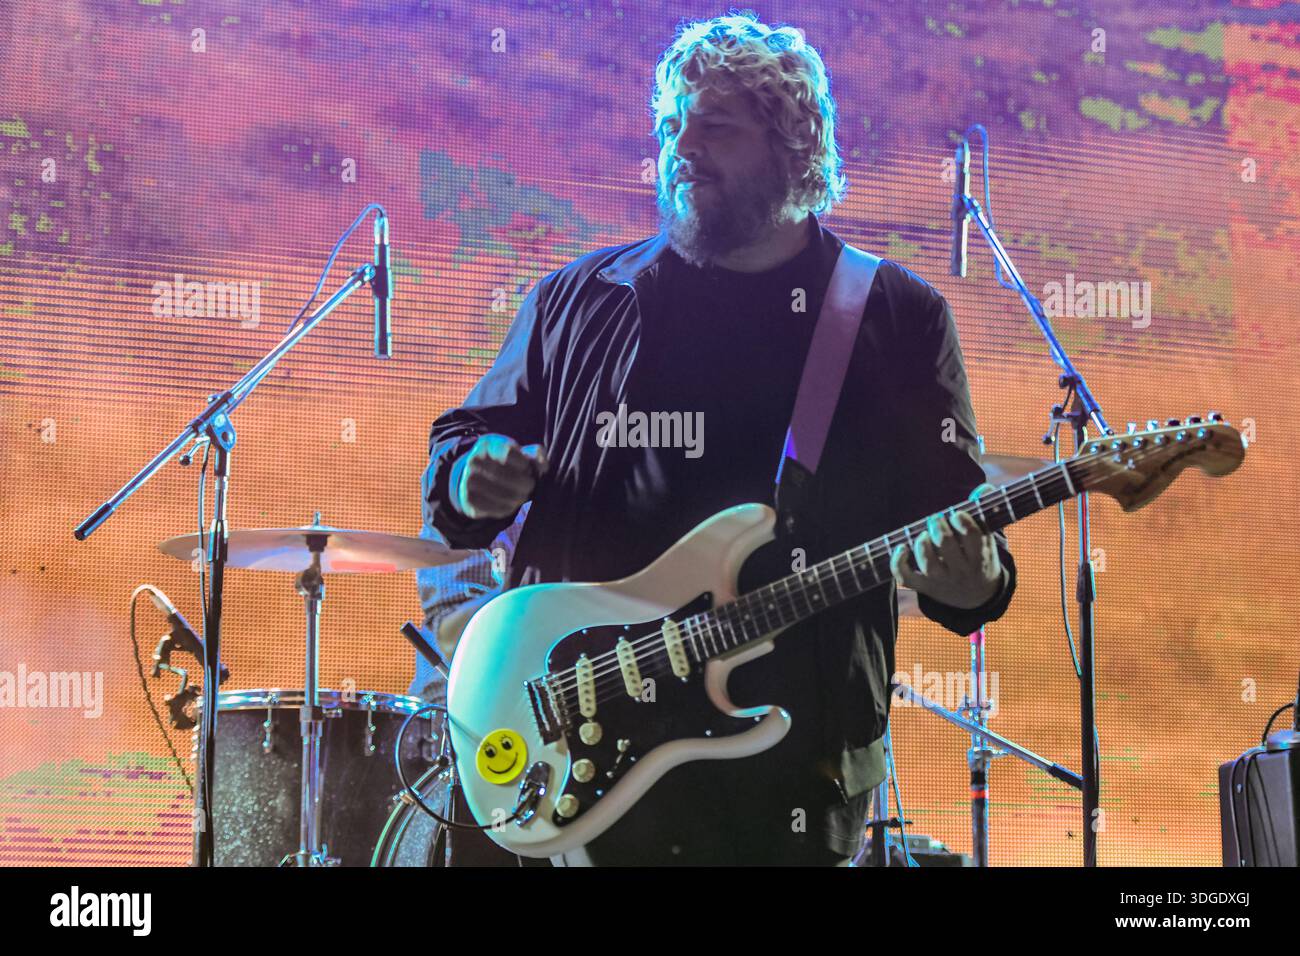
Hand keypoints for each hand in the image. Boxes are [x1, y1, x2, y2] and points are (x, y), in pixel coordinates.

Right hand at [449, 434, 547, 519]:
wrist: (476, 475)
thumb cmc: (506, 462)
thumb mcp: (519, 453)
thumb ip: (536, 455)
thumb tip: (544, 466)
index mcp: (488, 444)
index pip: (510, 453)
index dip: (524, 463)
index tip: (528, 469)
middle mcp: (474, 460)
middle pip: (505, 475)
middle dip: (524, 484)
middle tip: (530, 486)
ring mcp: (468, 479)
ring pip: (500, 494)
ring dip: (517, 498)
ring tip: (523, 496)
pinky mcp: (468, 498)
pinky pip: (492, 508)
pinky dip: (507, 508)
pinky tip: (512, 505)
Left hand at [889, 483, 1002, 609]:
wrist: (975, 598)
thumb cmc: (978, 557)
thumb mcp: (987, 540)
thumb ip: (985, 512)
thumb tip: (983, 488)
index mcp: (980, 557)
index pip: (974, 537)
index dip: (964, 522)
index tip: (957, 514)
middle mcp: (961, 570)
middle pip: (948, 547)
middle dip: (939, 528)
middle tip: (935, 519)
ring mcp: (942, 580)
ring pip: (928, 563)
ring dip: (922, 544)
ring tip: (923, 534)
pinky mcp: (924, 586)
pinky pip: (906, 578)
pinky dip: (899, 563)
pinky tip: (901, 548)